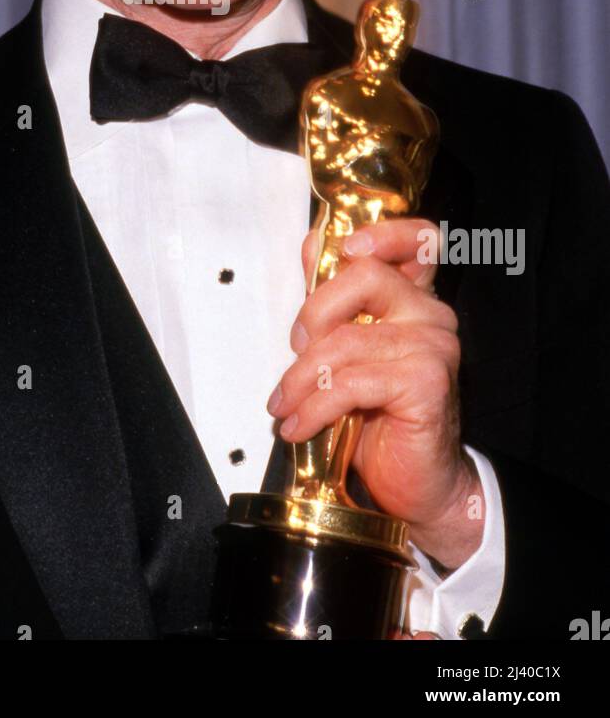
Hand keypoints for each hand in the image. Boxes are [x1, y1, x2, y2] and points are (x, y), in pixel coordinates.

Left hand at [266, 218, 484, 570]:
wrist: (417, 485)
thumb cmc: (381, 419)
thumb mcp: (348, 354)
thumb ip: (335, 301)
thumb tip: (313, 246)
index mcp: (414, 300)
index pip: (418, 241)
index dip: (384, 232)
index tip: (345, 249)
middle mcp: (431, 316)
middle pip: (366, 277)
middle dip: (313, 313)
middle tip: (294, 350)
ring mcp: (434, 347)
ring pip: (347, 340)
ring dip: (301, 378)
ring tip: (284, 406)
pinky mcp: (427, 383)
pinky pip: (352, 382)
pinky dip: (315, 406)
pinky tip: (299, 425)